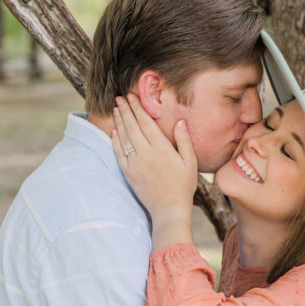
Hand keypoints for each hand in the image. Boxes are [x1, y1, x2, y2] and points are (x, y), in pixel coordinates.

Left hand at [110, 94, 198, 223]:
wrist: (169, 209)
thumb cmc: (183, 185)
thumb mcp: (190, 162)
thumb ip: (184, 140)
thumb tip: (180, 121)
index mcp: (161, 148)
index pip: (146, 122)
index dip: (138, 108)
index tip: (132, 96)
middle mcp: (146, 153)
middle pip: (132, 126)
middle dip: (125, 110)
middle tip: (119, 97)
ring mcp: (135, 163)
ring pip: (124, 137)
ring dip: (119, 121)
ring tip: (115, 109)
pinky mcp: (128, 173)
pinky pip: (118, 153)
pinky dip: (115, 140)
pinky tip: (114, 131)